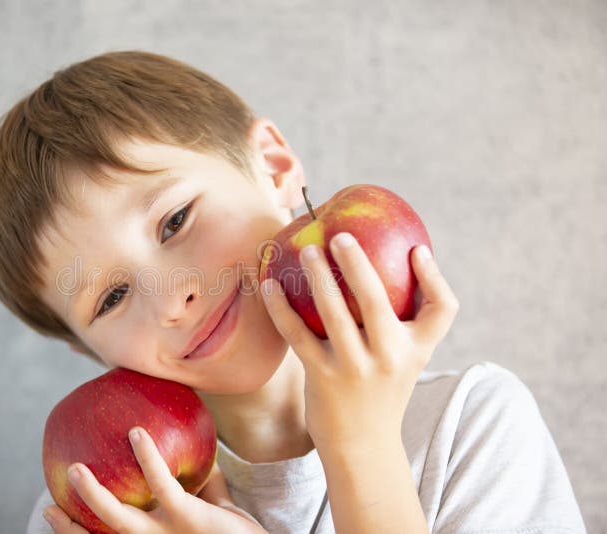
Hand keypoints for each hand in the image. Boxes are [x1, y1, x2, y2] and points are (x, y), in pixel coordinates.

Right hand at [43, 427, 266, 533]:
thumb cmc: (236, 532)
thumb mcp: (212, 508)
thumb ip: (200, 485)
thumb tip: (193, 447)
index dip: (75, 533)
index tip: (51, 512)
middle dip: (71, 531)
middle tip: (48, 505)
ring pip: (122, 521)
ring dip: (96, 497)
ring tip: (76, 468)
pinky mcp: (190, 519)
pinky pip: (163, 486)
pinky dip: (149, 460)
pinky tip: (137, 433)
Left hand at [261, 233, 458, 450]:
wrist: (362, 443)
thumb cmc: (381, 387)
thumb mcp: (403, 358)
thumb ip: (400, 321)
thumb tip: (383, 263)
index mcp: (416, 348)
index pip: (443, 310)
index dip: (434, 277)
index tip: (416, 249)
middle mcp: (390, 358)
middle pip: (378, 302)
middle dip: (358, 264)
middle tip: (339, 236)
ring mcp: (355, 369)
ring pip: (333, 314)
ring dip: (318, 278)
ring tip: (306, 251)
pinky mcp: (322, 377)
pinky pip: (298, 334)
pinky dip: (281, 307)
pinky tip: (270, 284)